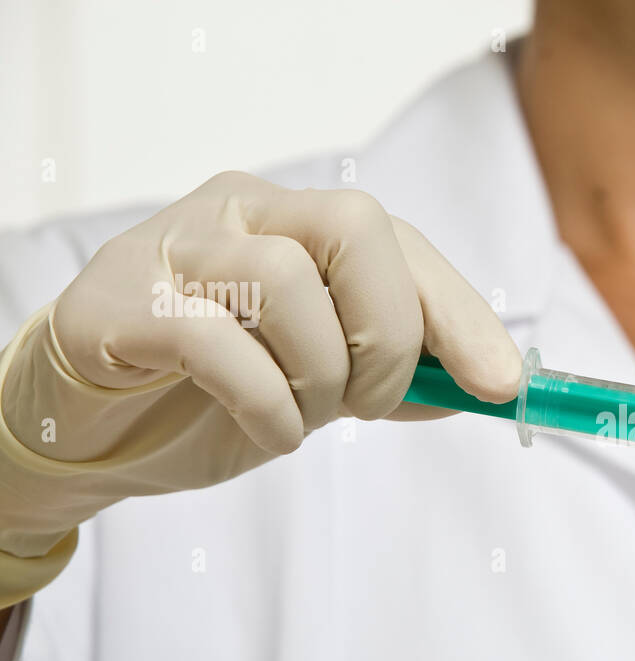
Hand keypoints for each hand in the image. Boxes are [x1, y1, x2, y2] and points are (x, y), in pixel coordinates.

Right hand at [0, 171, 519, 602]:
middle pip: (353, 227)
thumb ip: (398, 375)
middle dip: (389, 334)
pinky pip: (214, 340)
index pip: (398, 242)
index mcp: (295, 223)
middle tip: (369, 404)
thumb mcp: (324, 384)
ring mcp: (173, 250)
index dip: (460, 312)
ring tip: (302, 417)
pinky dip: (264, 403)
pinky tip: (266, 430)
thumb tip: (488, 383)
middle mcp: (238, 216)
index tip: (502, 383)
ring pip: (284, 280)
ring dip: (319, 375)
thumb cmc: (214, 394)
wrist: (92, 428)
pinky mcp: (117, 304)